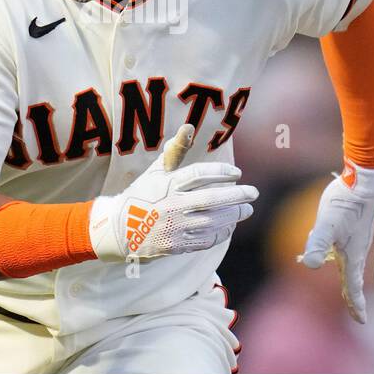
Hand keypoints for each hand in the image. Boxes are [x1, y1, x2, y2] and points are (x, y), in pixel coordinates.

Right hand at [89, 124, 257, 261]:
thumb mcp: (155, 172)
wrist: (119, 229)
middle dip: (237, 195)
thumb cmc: (143, 195)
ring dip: (234, 215)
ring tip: (247, 209)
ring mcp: (172, 227)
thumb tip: (189, 127)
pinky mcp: (174, 246)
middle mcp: (170, 205)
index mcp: (166, 184)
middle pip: (211, 199)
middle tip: (254, 192)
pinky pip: (204, 239)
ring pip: (212, 221)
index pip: (198, 174)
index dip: (220, 171)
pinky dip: (221, 233)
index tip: (236, 172)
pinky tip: (230, 226)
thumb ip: (175, 151)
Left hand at [297, 156, 373, 323]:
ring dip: (346, 275)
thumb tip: (309, 265)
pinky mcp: (356, 226)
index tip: (362, 321)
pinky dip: (340, 256)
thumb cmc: (346, 202)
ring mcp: (358, 237)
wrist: (365, 179)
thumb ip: (317, 243)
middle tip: (355, 309)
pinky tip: (328, 244)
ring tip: (339, 281)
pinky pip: (347, 248)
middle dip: (353, 294)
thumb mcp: (327, 223)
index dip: (356, 303)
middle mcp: (358, 248)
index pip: (353, 285)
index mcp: (353, 254)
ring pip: (350, 262)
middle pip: (354, 277)